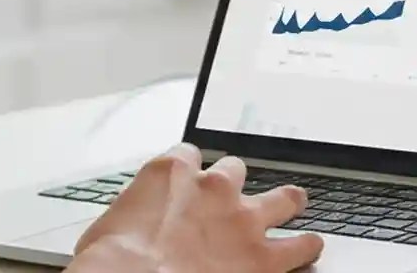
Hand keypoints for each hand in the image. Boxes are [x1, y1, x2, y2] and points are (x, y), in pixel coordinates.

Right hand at [70, 143, 324, 272]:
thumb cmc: (111, 265)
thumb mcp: (105, 230)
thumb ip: (130, 218)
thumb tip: (126, 234)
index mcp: (169, 174)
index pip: (187, 155)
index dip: (189, 169)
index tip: (188, 180)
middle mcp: (212, 187)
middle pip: (235, 170)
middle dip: (234, 182)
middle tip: (234, 196)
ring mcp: (243, 220)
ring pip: (282, 198)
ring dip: (288, 201)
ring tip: (296, 203)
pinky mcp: (263, 257)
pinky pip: (300, 246)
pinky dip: (307, 247)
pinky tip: (311, 247)